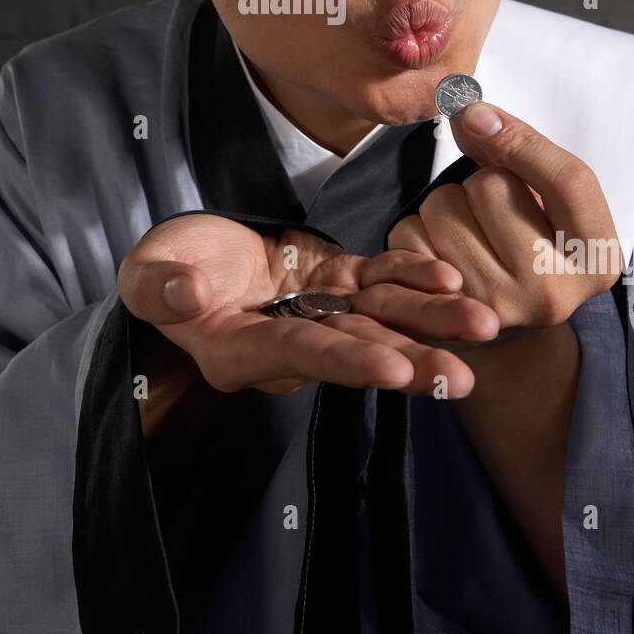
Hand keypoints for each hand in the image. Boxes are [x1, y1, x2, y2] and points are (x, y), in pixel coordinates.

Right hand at [117, 213, 499, 397]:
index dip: (346, 364)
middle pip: (356, 353)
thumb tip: (183, 295)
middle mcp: (290, 343)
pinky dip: (413, 277)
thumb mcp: (148, 275)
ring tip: (484, 325)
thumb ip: (161, 285)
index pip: (300, 357)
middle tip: (463, 376)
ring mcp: (319, 312)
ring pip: (381, 320)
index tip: (392, 372)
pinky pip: (380, 280)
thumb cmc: (164, 271)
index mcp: (241, 351)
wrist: (194, 257)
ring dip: (431, 322)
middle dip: (411, 361)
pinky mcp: (337, 282)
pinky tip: (449, 277)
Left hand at [384, 100, 622, 341]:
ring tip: (469, 232)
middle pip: (491, 187)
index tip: (477, 112)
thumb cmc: (532, 242)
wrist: (506, 316)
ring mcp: (498, 308)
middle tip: (493, 212)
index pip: (568, 180)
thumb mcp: (549, 198)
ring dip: (445, 204)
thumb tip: (468, 111)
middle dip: (480, 182)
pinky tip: (440, 249)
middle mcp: (554, 293)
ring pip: (443, 206)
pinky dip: (415, 229)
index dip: (519, 136)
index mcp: (598, 259)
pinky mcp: (445, 312)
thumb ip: (519, 146)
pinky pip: (409, 236)